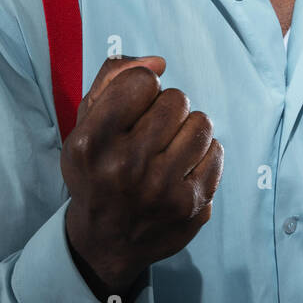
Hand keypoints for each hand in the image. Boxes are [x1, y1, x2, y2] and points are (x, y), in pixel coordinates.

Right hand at [62, 55, 223, 301]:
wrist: (106, 240)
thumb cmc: (97, 169)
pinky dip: (202, 153)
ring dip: (187, 128)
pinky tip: (182, 168)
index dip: (140, 90)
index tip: (132, 109)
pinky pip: (216, 151)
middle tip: (151, 133)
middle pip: (176, 99)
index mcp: (92, 143)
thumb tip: (159, 62)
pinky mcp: (192, 206)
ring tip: (168, 148)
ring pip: (201, 122)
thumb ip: (114, 78)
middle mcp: (126, 167)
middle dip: (166, 109)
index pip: (142, 81)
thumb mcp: (86, 124)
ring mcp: (162, 190)